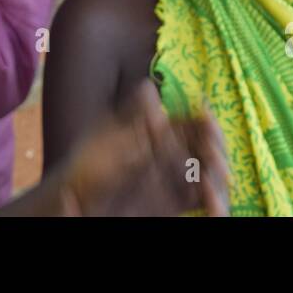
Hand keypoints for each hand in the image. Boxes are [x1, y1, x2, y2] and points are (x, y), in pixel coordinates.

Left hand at [51, 80, 229, 216]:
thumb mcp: (108, 137)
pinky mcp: (173, 203)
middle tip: (216, 161)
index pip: (190, 123)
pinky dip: (213, 203)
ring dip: (217, 180)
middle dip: (216, 152)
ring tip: (211, 189)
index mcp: (156, 132)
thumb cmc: (86, 166)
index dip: (204, 121)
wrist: (75, 202)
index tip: (209, 120)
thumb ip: (134, 118)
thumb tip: (149, 86)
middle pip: (205, 149)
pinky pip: (199, 201)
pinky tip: (214, 206)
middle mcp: (169, 154)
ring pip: (207, 175)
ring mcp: (172, 179)